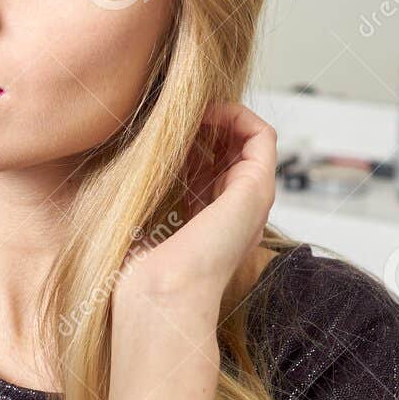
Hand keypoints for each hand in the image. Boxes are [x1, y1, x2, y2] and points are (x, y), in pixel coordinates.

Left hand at [116, 101, 277, 301]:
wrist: (162, 290)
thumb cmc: (143, 264)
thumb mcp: (142, 215)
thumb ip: (147, 188)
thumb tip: (135, 153)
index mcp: (210, 220)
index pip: (208, 165)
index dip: (188, 139)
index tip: (161, 129)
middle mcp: (234, 210)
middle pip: (229, 149)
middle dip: (204, 124)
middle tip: (177, 115)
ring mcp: (250, 199)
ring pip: (247, 139)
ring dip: (220, 115)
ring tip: (192, 110)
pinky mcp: (258, 188)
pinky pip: (262, 135)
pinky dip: (238, 114)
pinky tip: (207, 114)